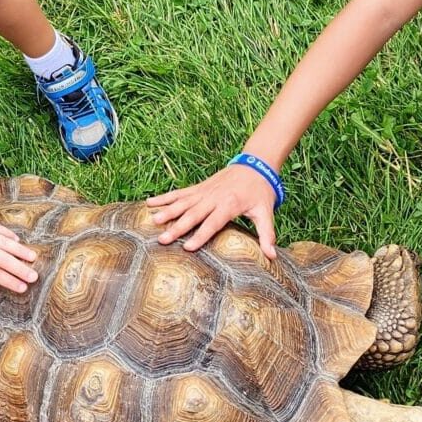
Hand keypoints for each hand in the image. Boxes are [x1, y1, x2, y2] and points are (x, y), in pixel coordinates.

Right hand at [147, 163, 279, 257]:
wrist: (255, 165)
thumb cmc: (260, 191)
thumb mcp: (266, 213)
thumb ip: (267, 235)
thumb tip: (272, 256)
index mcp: (229, 204)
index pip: (212, 223)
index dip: (201, 235)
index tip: (188, 247)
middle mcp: (213, 197)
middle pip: (193, 214)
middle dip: (177, 227)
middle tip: (163, 239)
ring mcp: (204, 191)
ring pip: (182, 202)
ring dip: (167, 211)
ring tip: (153, 220)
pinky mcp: (199, 188)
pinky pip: (179, 193)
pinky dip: (164, 198)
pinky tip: (150, 203)